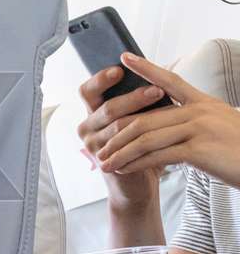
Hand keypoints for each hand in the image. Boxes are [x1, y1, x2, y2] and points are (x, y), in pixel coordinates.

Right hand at [77, 64, 164, 208]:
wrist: (137, 185)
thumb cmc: (140, 148)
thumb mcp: (136, 119)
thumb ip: (135, 101)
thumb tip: (151, 71)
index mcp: (92, 113)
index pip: (88, 90)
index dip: (101, 79)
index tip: (120, 68)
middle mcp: (87, 128)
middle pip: (105, 107)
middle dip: (132, 97)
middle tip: (156, 89)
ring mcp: (93, 146)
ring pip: (116, 125)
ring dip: (142, 116)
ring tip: (166, 108)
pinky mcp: (105, 161)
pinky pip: (124, 145)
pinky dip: (144, 136)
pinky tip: (162, 130)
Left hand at [95, 54, 239, 187]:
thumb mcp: (221, 127)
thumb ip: (195, 121)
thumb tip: (167, 125)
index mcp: (205, 103)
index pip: (170, 80)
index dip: (146, 68)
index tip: (124, 57)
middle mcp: (200, 111)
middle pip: (147, 117)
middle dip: (118, 134)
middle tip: (98, 147)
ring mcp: (200, 129)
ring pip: (147, 137)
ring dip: (121, 152)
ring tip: (104, 162)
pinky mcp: (199, 150)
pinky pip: (158, 155)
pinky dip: (136, 163)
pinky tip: (124, 169)